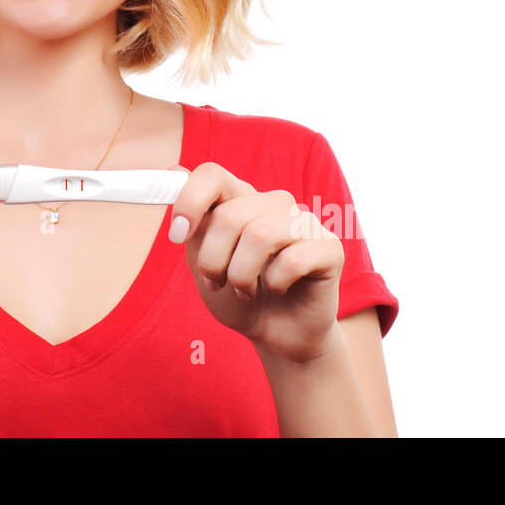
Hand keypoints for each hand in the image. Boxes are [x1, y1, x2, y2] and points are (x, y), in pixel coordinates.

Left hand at [166, 161, 343, 361]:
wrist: (275, 335)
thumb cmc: (239, 295)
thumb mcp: (203, 260)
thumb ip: (192, 220)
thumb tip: (175, 169)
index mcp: (241, 198)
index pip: (212, 174)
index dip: (189, 202)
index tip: (177, 235)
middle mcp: (273, 202)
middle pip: (229, 215)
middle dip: (213, 260)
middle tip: (217, 282)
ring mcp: (304, 221)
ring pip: (259, 235)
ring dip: (242, 275)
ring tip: (246, 291)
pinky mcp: (329, 247)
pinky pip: (293, 259)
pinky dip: (276, 283)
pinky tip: (279, 290)